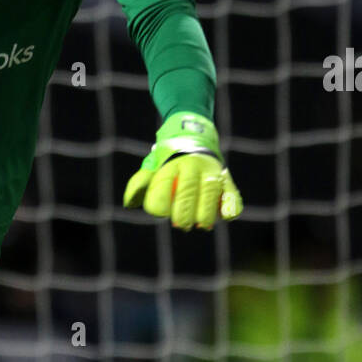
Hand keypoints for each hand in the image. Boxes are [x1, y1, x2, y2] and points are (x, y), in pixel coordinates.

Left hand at [122, 112, 241, 230]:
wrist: (196, 136)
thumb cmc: (169, 159)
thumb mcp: (152, 165)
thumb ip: (140, 182)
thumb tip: (129, 203)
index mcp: (171, 163)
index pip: (163, 185)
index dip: (160, 202)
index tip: (160, 212)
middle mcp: (192, 164)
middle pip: (188, 190)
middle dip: (184, 212)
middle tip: (181, 225)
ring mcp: (211, 170)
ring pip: (211, 192)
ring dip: (207, 212)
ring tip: (201, 225)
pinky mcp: (227, 178)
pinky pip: (231, 192)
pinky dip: (230, 206)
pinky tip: (224, 216)